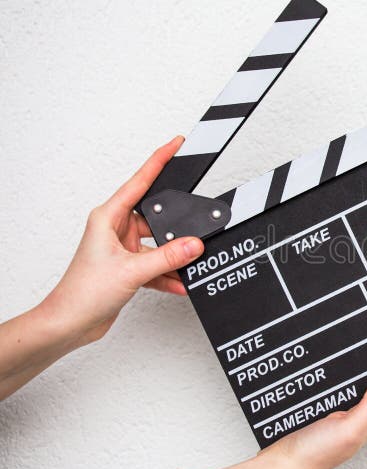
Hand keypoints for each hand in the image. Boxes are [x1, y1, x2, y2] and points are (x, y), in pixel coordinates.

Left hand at [41, 136, 204, 347]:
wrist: (69, 324)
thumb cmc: (82, 292)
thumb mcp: (131, 271)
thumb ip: (167, 257)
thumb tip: (194, 244)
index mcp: (107, 217)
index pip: (140, 181)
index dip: (159, 160)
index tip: (175, 144)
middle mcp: (115, 229)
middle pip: (156, 216)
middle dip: (176, 226)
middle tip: (194, 227)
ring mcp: (122, 249)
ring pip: (158, 244)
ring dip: (172, 257)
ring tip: (188, 263)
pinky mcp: (128, 268)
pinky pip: (156, 265)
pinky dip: (168, 275)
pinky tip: (180, 283)